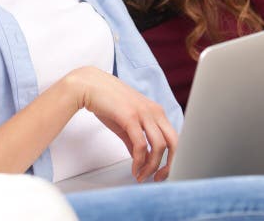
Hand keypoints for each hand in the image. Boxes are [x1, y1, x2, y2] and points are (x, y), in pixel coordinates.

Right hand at [64, 67, 176, 181]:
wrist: (89, 85)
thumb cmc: (106, 101)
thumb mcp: (125, 122)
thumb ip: (134, 140)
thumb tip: (141, 159)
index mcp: (156, 111)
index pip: (174, 138)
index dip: (172, 158)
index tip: (161, 172)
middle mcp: (154, 111)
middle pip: (174, 142)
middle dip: (169, 165)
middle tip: (157, 178)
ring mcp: (144, 113)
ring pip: (159, 146)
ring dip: (151, 166)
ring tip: (141, 176)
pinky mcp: (130, 116)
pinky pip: (141, 145)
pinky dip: (139, 161)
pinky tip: (134, 168)